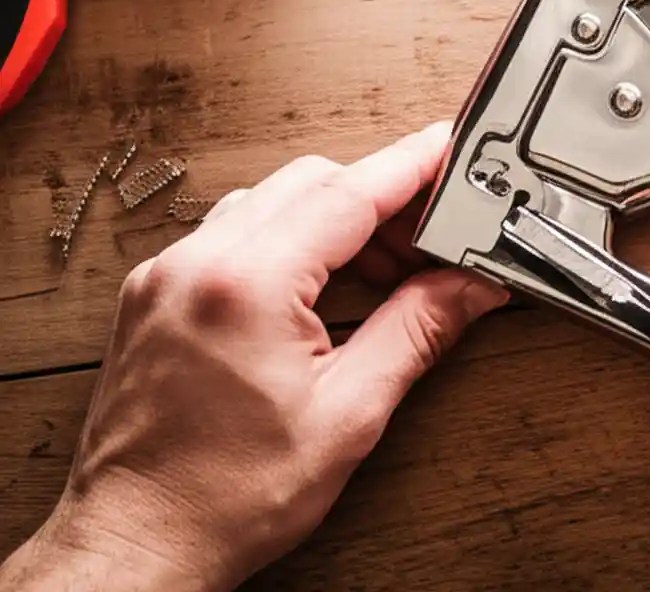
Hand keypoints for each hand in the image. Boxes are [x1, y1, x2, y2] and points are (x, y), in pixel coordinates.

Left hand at [0, 123, 506, 590]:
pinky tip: (325, 287)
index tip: (451, 148)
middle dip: (381, 199)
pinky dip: (292, 242)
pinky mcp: (157, 295)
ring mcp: (167, 277)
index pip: (348, 193)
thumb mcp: (349, 413)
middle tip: (435, 237)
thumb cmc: (227, 495)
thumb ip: (418, 331)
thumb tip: (470, 286)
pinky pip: (234, 233)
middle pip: (310, 184)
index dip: (411, 165)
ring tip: (386, 274)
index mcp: (245, 287)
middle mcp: (195, 265)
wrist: (142, 539)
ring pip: (271, 202)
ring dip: (336, 221)